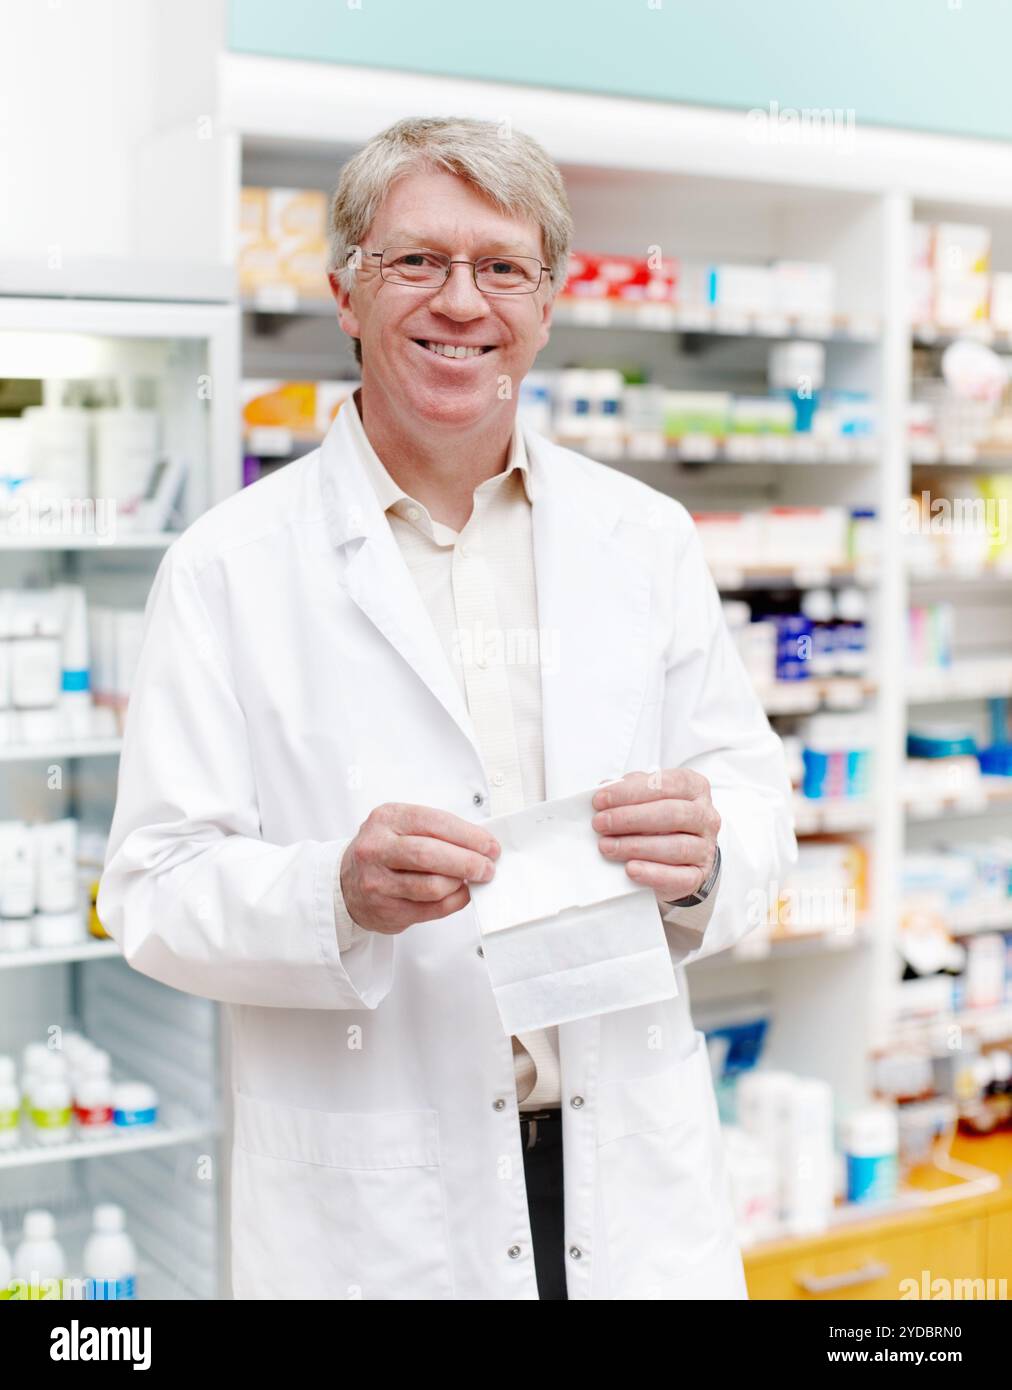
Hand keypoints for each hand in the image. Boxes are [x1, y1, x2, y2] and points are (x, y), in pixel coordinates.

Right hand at [340, 803, 499, 934]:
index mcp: (387, 819)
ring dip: (460, 883)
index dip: (468, 835)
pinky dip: (454, 901)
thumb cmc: (383, 851)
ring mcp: (378, 881)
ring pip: (432, 886)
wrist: (345, 883)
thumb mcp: (400, 826)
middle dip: (468, 861)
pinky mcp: (386, 909)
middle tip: (487, 867)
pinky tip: (458, 893)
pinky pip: (431, 909)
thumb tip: (480, 844)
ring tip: (470, 879)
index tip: (489, 845)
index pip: (434, 823)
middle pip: (431, 855)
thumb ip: (436, 831)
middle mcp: (377, 848)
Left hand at [591, 769, 719, 901]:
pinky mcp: (699, 875)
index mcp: (693, 788)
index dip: (630, 791)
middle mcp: (705, 815)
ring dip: (636, 846)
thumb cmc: (659, 822)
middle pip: (671, 813)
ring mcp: (705, 847)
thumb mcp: (646, 799)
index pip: (664, 784)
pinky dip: (653, 874)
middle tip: (600, 824)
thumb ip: (628, 790)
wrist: (677, 858)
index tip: (600, 800)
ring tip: (608, 847)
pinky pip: (680, 877)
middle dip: (630, 818)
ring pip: (676, 846)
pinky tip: (631, 869)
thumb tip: (604, 789)